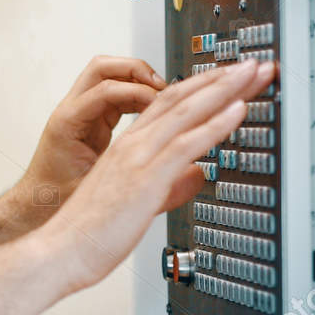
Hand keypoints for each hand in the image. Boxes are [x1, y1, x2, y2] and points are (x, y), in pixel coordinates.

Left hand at [0, 56, 165, 230]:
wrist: (36, 205)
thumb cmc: (56, 198)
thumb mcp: (100, 189)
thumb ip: (140, 179)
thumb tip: (187, 176)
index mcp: (68, 123)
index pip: (105, 90)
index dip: (138, 91)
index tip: (163, 102)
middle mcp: (72, 111)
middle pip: (104, 68)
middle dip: (137, 71)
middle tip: (163, 87)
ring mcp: (81, 113)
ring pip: (109, 76)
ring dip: (138, 81)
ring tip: (163, 98)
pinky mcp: (91, 120)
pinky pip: (116, 94)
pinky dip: (137, 96)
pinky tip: (154, 111)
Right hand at [34, 60, 277, 291]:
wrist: (60, 251)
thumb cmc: (90, 234)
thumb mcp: (139, 203)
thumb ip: (172, 184)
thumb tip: (199, 176)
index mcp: (128, 148)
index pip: (171, 105)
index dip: (204, 87)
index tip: (232, 79)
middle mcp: (133, 145)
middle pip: (182, 97)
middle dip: (221, 78)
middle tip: (254, 63)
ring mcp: (137, 158)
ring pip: (187, 110)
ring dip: (226, 88)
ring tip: (254, 72)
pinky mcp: (145, 177)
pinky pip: (185, 142)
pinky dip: (215, 122)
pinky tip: (239, 107)